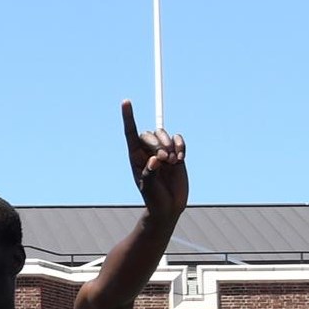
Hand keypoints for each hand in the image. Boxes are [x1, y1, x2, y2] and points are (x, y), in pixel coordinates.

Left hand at [121, 100, 186, 218]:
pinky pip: (179, 139)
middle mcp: (147, 151)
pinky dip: (181, 146)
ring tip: (173, 162)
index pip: (130, 133)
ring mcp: (162, 151)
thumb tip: (154, 159)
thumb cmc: (153, 199)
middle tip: (164, 160)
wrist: (169, 206)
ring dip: (170, 145)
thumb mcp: (148, 189)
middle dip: (158, 143)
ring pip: (165, 134)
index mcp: (135, 157)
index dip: (129, 117)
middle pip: (150, 133)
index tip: (126, 101)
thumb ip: (149, 174)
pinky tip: (181, 159)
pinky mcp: (177, 153)